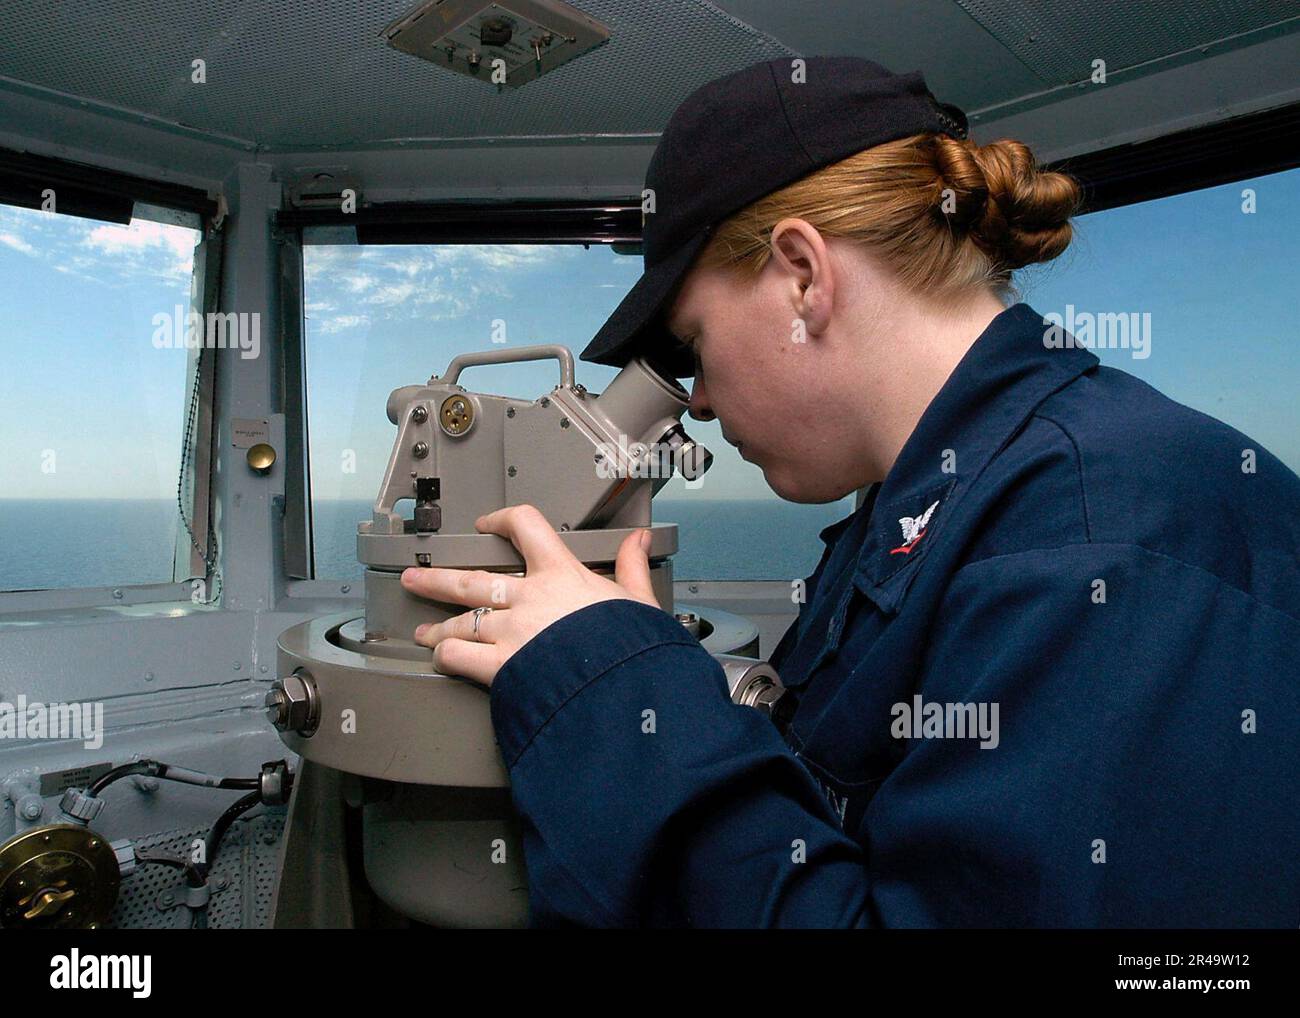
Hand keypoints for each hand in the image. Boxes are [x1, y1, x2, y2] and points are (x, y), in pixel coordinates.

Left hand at [402, 504, 660, 686]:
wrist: (626, 684)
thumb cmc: (635, 645)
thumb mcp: (640, 600)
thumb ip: (632, 568)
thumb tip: (640, 541)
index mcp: (561, 575)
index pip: (525, 528)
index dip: (500, 521)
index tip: (486, 524)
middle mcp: (528, 599)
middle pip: (470, 580)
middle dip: (437, 579)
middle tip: (416, 577)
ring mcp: (511, 633)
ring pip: (459, 621)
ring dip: (437, 626)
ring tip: (423, 633)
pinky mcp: (503, 667)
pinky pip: (460, 656)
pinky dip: (446, 656)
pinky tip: (441, 658)